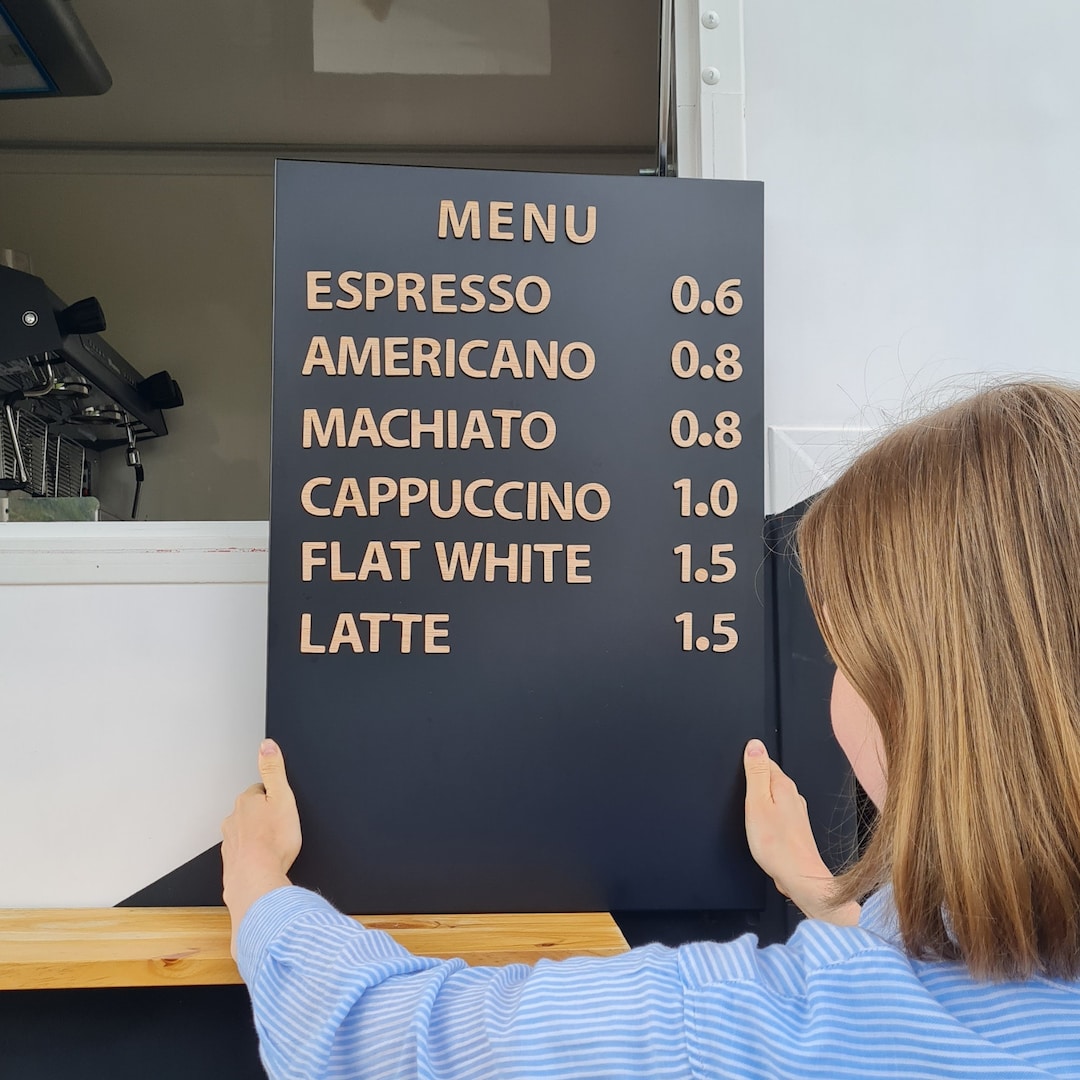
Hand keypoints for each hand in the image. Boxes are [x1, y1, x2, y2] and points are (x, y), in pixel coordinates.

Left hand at [221, 739, 302, 954]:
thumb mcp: (282, 798)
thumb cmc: (273, 843)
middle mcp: (233, 820)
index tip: (282, 806)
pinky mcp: (231, 863)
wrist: (256, 881)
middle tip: (281, 826)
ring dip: (257, 838)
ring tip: (274, 846)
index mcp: (246, 802)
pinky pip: (244, 855)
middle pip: (251, 812)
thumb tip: (266, 745)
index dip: (274, 797)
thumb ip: (274, 770)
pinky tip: (265, 863)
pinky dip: (252, 857)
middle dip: (263, 817)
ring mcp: (230, 843)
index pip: (260, 790)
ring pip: (245, 834)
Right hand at [743, 739, 859, 924]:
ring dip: (761, 797)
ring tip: (749, 807)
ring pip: (774, 795)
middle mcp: (793, 796)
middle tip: (740, 790)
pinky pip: (777, 811)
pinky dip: (767, 813)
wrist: (799, 877)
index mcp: (783, 785)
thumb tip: (755, 745)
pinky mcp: (794, 828)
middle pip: (770, 777)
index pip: (765, 760)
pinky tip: (761, 824)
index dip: (749, 763)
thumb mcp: (757, 803)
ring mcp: (796, 812)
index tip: (738, 770)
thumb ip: (756, 773)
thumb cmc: (777, 845)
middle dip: (754, 780)